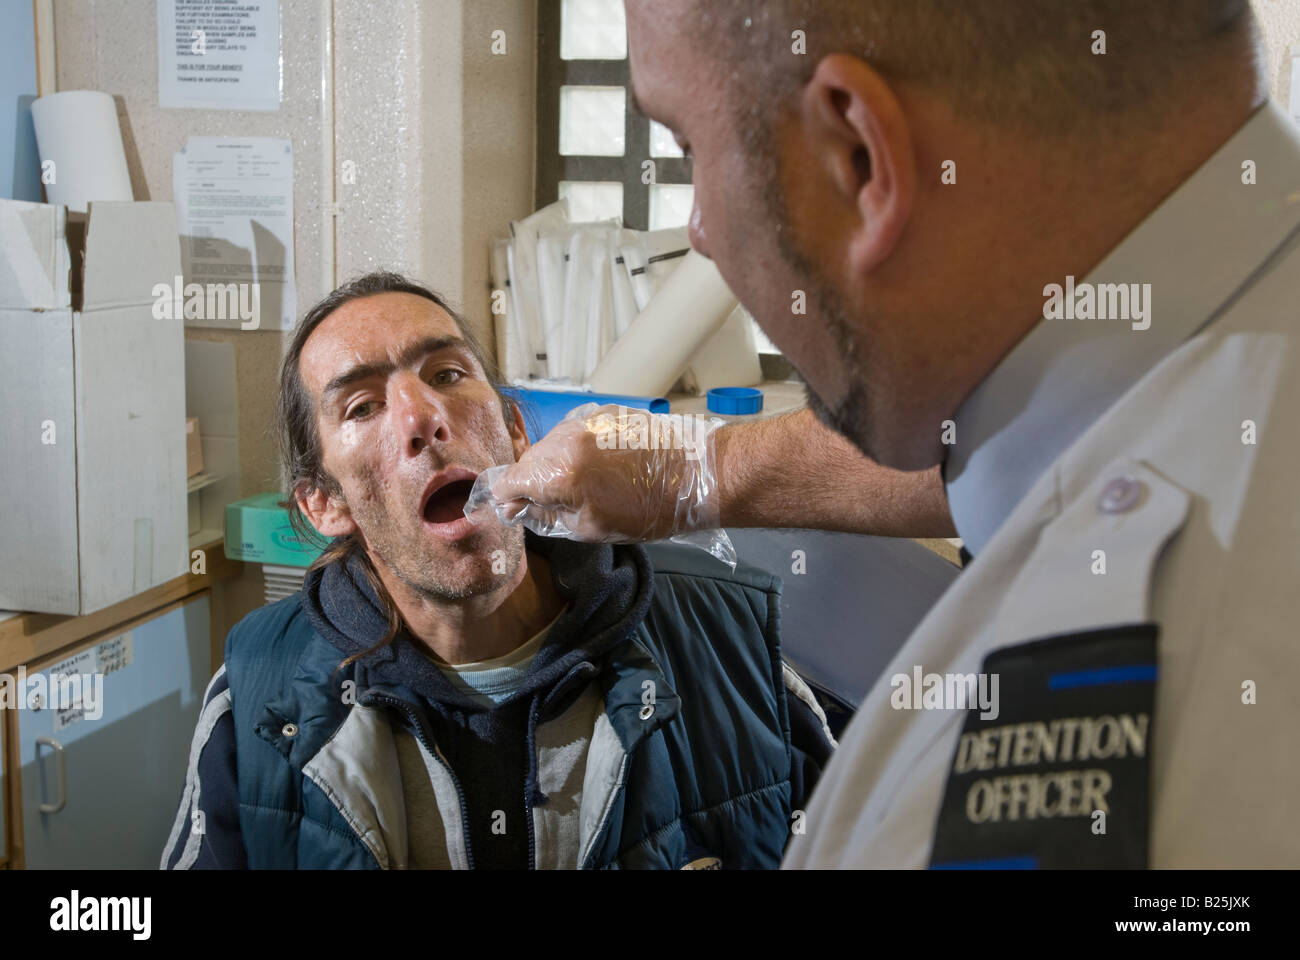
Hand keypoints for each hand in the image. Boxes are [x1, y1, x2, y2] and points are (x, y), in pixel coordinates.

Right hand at [463, 404, 734, 566]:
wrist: (696, 477)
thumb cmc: (648, 510)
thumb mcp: (591, 528)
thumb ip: (548, 516)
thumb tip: (524, 508)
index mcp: (559, 472)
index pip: (509, 481)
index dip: (507, 499)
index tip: (515, 510)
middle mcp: (566, 438)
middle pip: (528, 459)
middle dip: (532, 481)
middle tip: (550, 502)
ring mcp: (587, 420)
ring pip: (552, 443)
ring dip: (555, 463)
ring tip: (582, 483)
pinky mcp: (606, 411)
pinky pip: (577, 431)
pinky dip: (578, 448)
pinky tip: (601, 465)